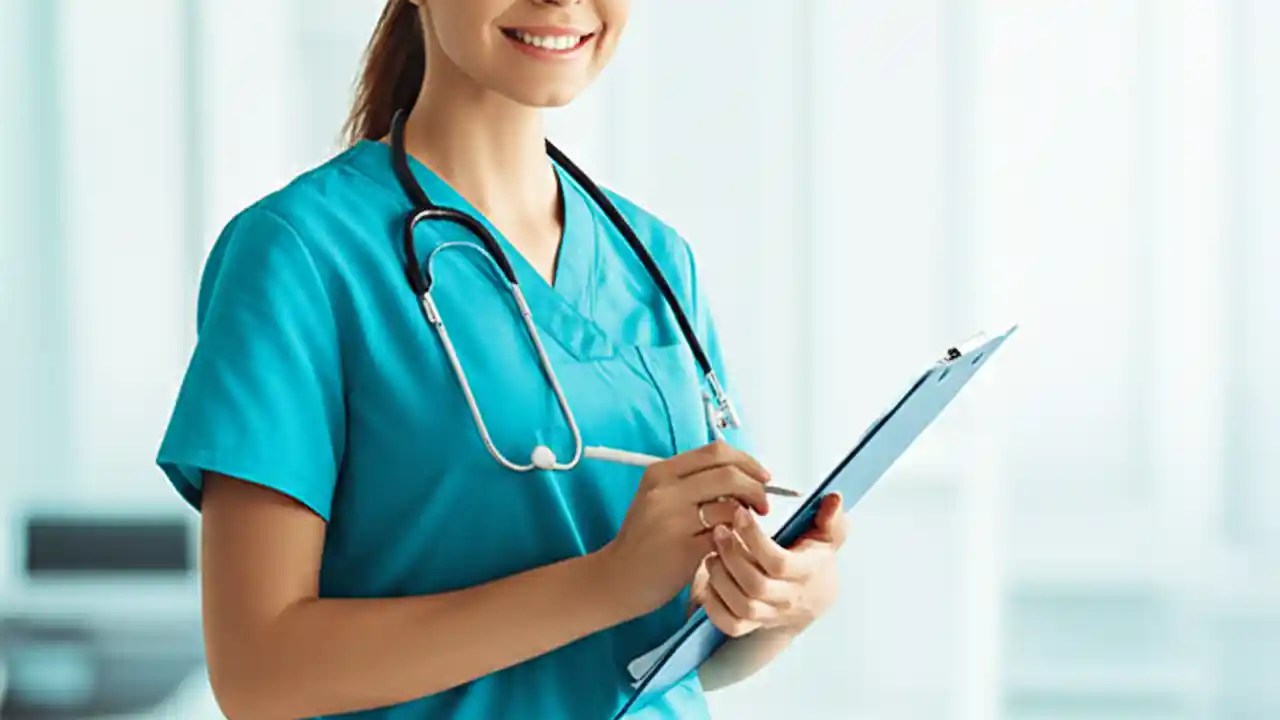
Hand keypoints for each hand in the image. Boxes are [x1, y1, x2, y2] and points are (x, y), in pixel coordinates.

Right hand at [598, 441, 774, 617]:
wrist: (619, 578)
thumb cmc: (646, 539)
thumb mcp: (659, 500)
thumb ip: (693, 484)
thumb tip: (742, 475)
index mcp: (660, 473)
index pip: (715, 452)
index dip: (747, 461)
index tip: (762, 477)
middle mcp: (664, 491)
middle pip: (728, 474)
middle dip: (756, 487)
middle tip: (763, 504)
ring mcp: (673, 520)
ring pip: (730, 505)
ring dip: (748, 516)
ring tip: (747, 527)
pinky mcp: (683, 549)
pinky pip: (725, 535)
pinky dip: (737, 538)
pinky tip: (733, 544)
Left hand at [693, 492, 849, 637]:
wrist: (811, 601)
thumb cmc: (814, 561)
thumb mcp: (828, 537)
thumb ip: (831, 518)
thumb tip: (834, 497)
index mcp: (806, 573)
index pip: (779, 562)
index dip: (755, 538)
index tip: (739, 513)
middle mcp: (787, 598)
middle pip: (756, 586)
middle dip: (731, 556)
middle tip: (718, 531)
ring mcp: (769, 615)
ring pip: (741, 606)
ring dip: (720, 578)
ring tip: (712, 554)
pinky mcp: (751, 626)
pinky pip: (730, 624)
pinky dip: (714, 605)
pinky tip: (709, 581)